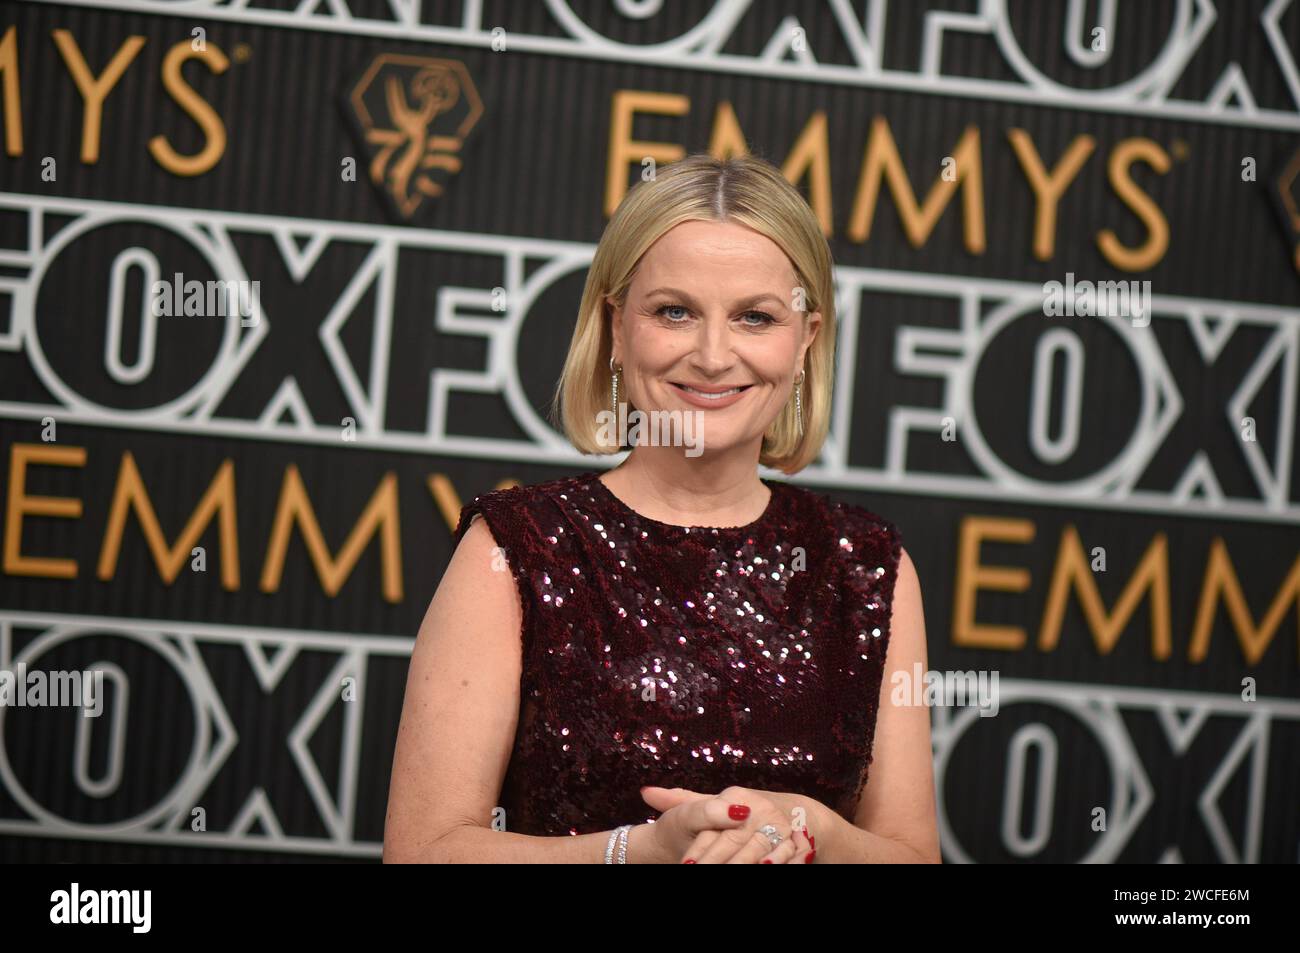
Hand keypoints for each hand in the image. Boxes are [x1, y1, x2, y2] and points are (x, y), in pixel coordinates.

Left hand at [641, 786, 819, 863]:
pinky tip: (768, 870)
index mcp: (738, 796)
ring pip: (764, 853)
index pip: (715, 829)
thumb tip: (644, 791)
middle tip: (698, 874)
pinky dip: (784, 865)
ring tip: (733, 875)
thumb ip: (680, 800)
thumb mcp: (710, 805)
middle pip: (737, 843)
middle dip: (719, 863)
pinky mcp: (801, 843)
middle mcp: (761, 810)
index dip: (701, 852)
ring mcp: (783, 827)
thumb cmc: (739, 813)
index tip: (685, 865)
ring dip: (750, 866)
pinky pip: (793, 859)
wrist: (791, 813)